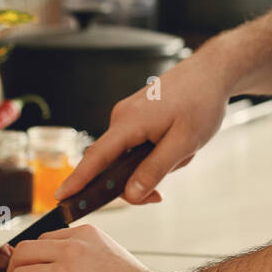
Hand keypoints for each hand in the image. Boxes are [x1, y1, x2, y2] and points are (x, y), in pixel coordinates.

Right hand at [55, 44, 235, 206]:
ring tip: (182, 152)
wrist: (211, 72)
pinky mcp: (137, 114)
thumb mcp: (184, 143)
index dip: (77, 180)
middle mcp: (122, 117)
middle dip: (137, 179)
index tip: (61, 198)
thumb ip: (155, 170)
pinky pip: (138, 144)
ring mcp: (128, 115)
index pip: (96, 157)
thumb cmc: (201, 102)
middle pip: (113, 163)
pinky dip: (156, 152)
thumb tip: (130, 193)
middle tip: (160, 193)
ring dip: (154, 163)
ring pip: (130, 156)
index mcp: (129, 122)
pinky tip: (178, 143)